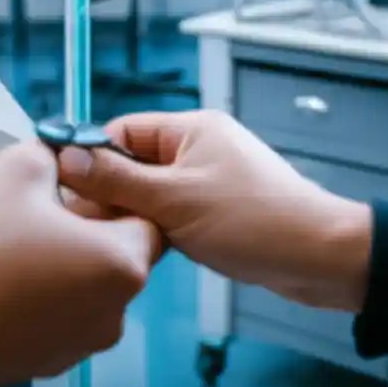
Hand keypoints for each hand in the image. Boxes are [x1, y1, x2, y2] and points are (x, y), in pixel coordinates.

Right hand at [0, 142, 161, 386]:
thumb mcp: (17, 169)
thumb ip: (56, 153)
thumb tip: (62, 153)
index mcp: (121, 264)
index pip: (145, 216)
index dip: (112, 190)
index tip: (79, 179)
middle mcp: (112, 313)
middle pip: (115, 253)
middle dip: (83, 223)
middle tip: (40, 203)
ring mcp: (79, 343)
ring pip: (83, 284)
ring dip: (58, 258)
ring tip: (11, 237)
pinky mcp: (45, 360)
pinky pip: (55, 313)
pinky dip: (37, 291)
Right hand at [56, 110, 371, 311]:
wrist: (320, 258)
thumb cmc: (257, 222)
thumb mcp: (174, 201)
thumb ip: (117, 180)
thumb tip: (67, 158)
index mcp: (191, 128)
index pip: (121, 132)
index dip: (92, 160)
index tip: (69, 191)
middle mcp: (199, 147)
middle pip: (132, 163)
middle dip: (112, 194)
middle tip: (92, 227)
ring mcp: (209, 178)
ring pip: (150, 193)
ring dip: (136, 216)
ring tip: (126, 241)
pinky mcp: (218, 208)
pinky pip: (172, 212)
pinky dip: (158, 230)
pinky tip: (151, 251)